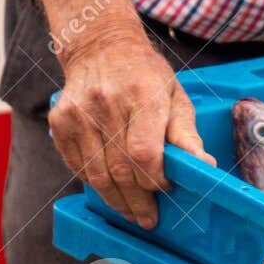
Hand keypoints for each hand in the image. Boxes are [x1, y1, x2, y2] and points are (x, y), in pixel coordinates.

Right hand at [50, 25, 214, 228]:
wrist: (100, 46)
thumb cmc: (145, 75)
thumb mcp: (175, 96)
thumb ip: (186, 134)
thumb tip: (204, 166)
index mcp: (142, 95)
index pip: (145, 153)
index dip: (156, 180)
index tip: (166, 188)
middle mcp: (107, 103)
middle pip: (120, 170)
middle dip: (138, 200)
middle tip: (148, 217)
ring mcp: (79, 112)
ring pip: (96, 174)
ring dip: (116, 200)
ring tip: (131, 213)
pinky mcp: (59, 120)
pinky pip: (77, 166)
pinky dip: (94, 182)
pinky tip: (110, 189)